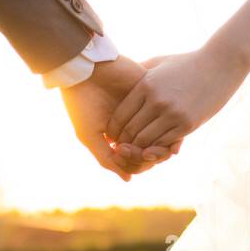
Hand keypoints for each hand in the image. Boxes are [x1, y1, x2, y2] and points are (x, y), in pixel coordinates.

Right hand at [60, 56, 176, 180]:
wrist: (84, 72)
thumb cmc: (81, 104)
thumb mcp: (90, 135)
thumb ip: (107, 158)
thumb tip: (129, 178)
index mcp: (119, 135)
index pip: (136, 158)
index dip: (135, 165)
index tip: (126, 161)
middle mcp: (134, 125)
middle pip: (152, 150)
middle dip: (148, 158)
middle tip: (142, 155)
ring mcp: (145, 112)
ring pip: (162, 137)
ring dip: (159, 149)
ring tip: (149, 149)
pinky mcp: (154, 98)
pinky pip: (168, 120)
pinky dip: (168, 133)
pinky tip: (163, 138)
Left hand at [106, 44, 248, 151]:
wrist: (220, 64)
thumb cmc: (187, 63)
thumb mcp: (158, 63)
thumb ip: (138, 72)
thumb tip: (118, 77)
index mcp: (145, 85)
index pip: (120, 115)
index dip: (112, 130)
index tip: (112, 135)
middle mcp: (156, 100)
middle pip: (130, 131)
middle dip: (123, 143)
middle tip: (120, 148)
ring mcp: (172, 113)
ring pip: (145, 141)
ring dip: (138, 149)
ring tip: (135, 151)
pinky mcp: (187, 124)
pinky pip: (164, 144)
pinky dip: (156, 149)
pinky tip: (154, 149)